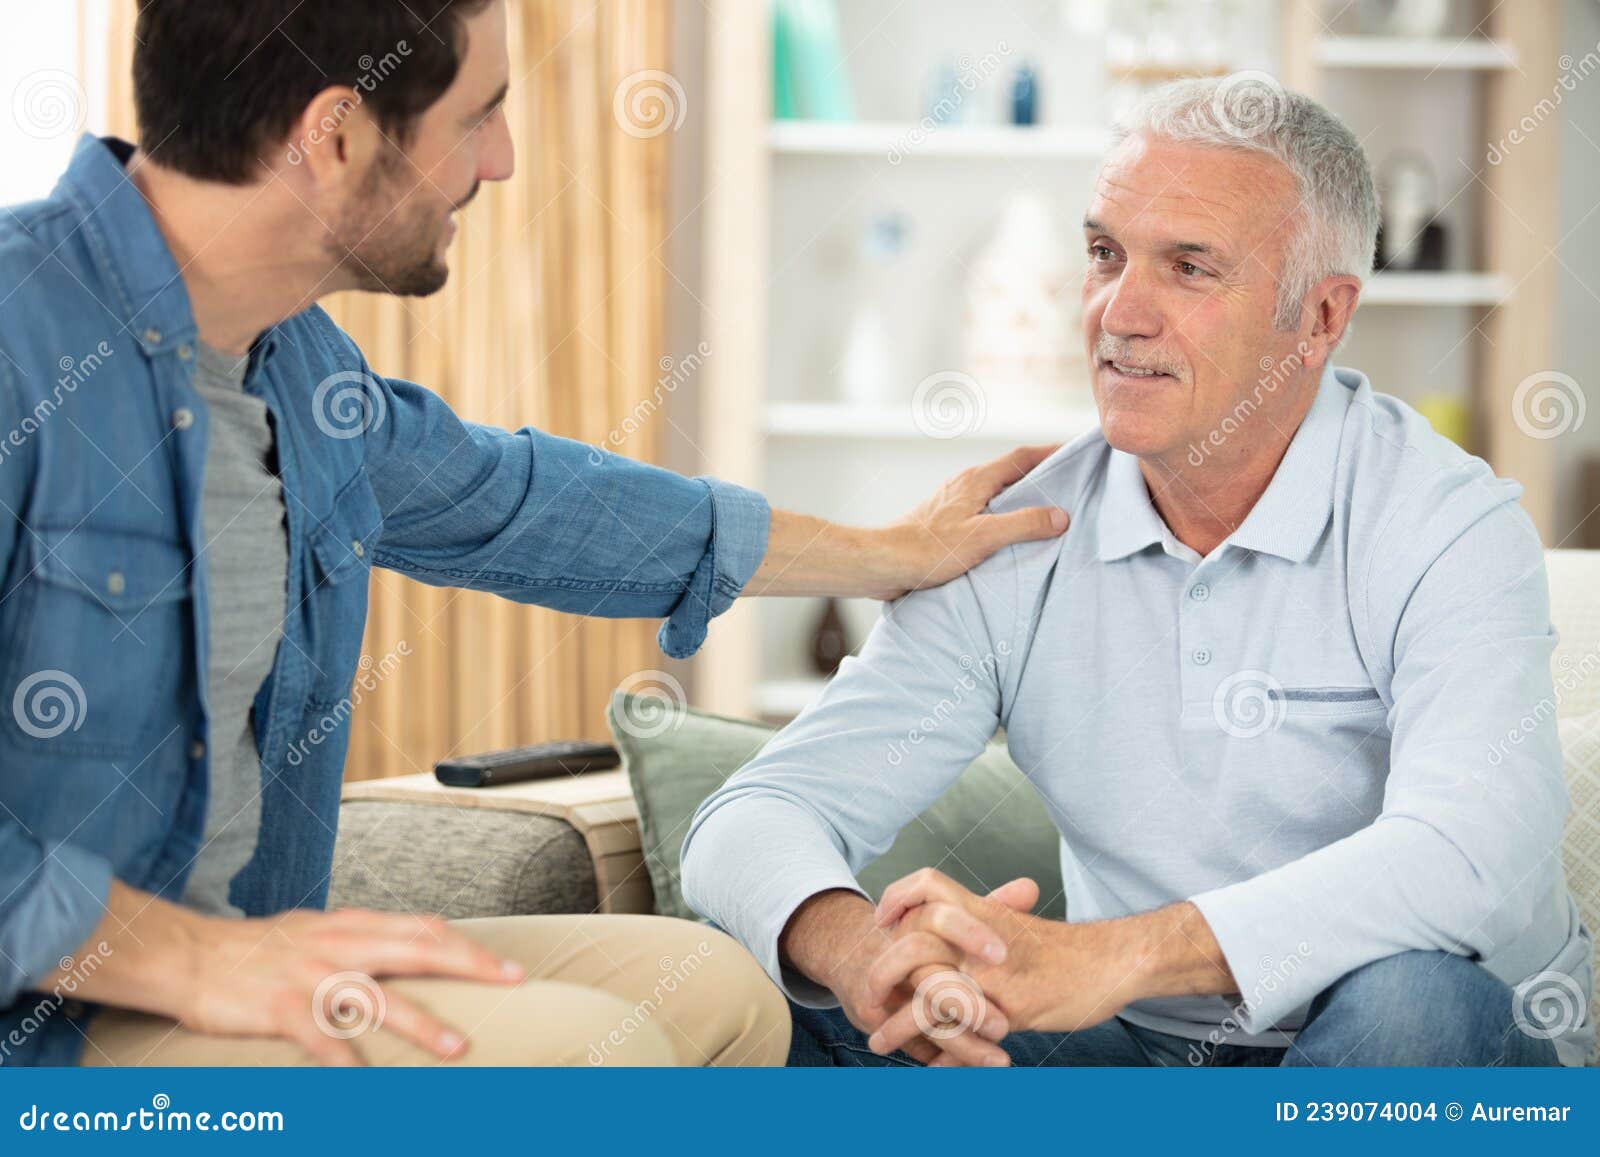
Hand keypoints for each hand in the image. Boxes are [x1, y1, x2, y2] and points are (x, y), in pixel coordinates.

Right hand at [42, 883, 527, 1066]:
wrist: (189, 953)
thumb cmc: (260, 949)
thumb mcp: (320, 930)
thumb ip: (366, 938)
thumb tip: (412, 942)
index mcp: (352, 925)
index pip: (424, 928)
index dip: (468, 945)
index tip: (506, 965)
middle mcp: (340, 943)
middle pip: (419, 948)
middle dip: (470, 964)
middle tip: (512, 980)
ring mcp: (311, 974)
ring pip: (377, 997)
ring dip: (421, 1024)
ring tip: (457, 1047)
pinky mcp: (280, 1007)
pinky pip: (319, 1036)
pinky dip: (343, 1058)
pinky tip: (363, 1079)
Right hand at [779, 887, 1031, 1066]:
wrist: (852, 954)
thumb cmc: (910, 935)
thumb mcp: (947, 918)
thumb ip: (990, 906)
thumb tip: (1030, 888)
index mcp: (917, 920)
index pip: (939, 916)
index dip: (969, 933)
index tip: (1002, 953)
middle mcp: (898, 952)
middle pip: (930, 978)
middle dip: (966, 1004)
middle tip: (1004, 1026)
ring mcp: (885, 987)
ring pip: (925, 1021)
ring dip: (963, 1043)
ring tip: (1000, 1059)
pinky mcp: (877, 1017)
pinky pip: (915, 1043)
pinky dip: (945, 1059)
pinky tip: (973, 1068)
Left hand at [865, 870, 1146, 1057]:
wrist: (1114, 960)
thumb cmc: (1068, 951)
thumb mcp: (1019, 930)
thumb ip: (982, 934)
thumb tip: (950, 949)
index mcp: (983, 911)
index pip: (927, 886)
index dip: (899, 898)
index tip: (881, 921)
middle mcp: (982, 936)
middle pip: (913, 939)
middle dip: (883, 970)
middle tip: (869, 995)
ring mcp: (994, 971)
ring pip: (930, 992)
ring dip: (899, 1023)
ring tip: (879, 1040)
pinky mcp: (1010, 1006)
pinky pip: (964, 1030)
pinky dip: (941, 1052)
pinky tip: (931, 1067)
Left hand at [873, 444, 1068, 599]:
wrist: (884, 563)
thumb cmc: (928, 550)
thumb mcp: (984, 537)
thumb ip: (1023, 525)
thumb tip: (1060, 516)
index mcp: (976, 481)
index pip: (1021, 457)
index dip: (1050, 452)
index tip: (1075, 452)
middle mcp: (965, 485)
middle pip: (1010, 473)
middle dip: (1041, 476)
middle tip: (1070, 484)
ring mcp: (954, 502)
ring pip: (996, 492)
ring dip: (1021, 497)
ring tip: (1047, 511)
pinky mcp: (945, 521)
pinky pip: (984, 510)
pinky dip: (1003, 515)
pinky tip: (1010, 534)